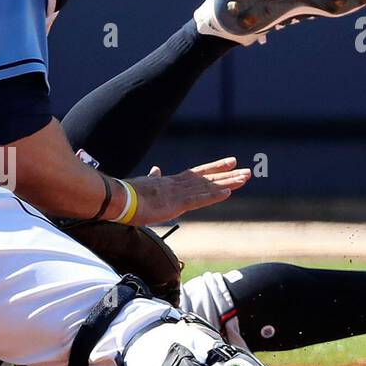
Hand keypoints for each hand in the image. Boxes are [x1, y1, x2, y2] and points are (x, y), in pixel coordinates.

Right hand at [126, 156, 250, 224]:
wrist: (118, 198)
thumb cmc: (127, 194)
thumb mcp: (143, 184)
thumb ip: (153, 178)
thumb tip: (156, 169)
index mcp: (170, 182)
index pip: (197, 173)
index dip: (215, 168)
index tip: (231, 162)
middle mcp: (177, 184)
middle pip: (208, 178)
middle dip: (228, 174)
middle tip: (248, 171)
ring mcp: (178, 193)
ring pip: (208, 187)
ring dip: (228, 183)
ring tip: (246, 178)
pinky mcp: (175, 204)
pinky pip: (199, 199)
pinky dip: (214, 196)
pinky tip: (228, 192)